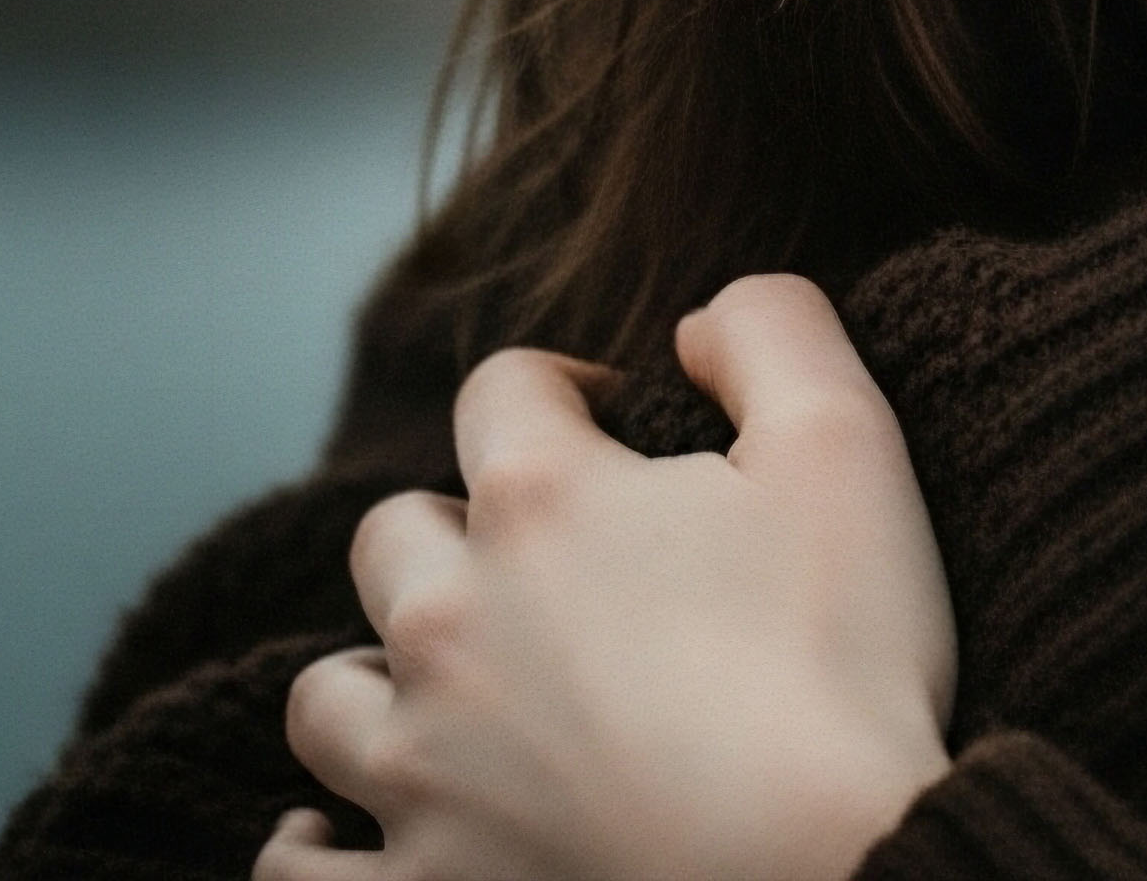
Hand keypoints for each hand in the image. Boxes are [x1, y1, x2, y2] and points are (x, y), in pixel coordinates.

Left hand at [257, 276, 956, 880]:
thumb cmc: (845, 667)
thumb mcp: (849, 447)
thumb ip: (772, 331)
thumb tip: (696, 321)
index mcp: (541, 500)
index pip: (505, 390)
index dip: (567, 393)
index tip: (622, 430)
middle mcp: (448, 622)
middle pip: (394, 536)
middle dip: (463, 534)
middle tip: (558, 576)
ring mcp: (418, 770)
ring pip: (328, 696)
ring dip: (381, 678)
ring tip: (452, 696)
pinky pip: (298, 871)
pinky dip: (312, 846)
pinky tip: (338, 832)